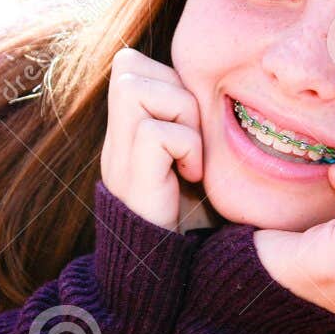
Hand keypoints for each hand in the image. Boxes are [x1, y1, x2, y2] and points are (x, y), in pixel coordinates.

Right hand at [101, 47, 205, 232]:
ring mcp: (117, 155)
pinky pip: (157, 131)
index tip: (189, 122)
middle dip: (174, 90)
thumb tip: (219, 78)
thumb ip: (193, 120)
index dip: (165, 77)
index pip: (130, 62)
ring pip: (139, 87)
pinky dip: (186, 146)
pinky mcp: (129, 175)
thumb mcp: (196, 156)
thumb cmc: (199, 215)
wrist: (174, 271)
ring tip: (192, 154)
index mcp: (128, 129)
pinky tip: (192, 177)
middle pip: (128, 65)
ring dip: (181, 114)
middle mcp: (115, 138)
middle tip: (192, 135)